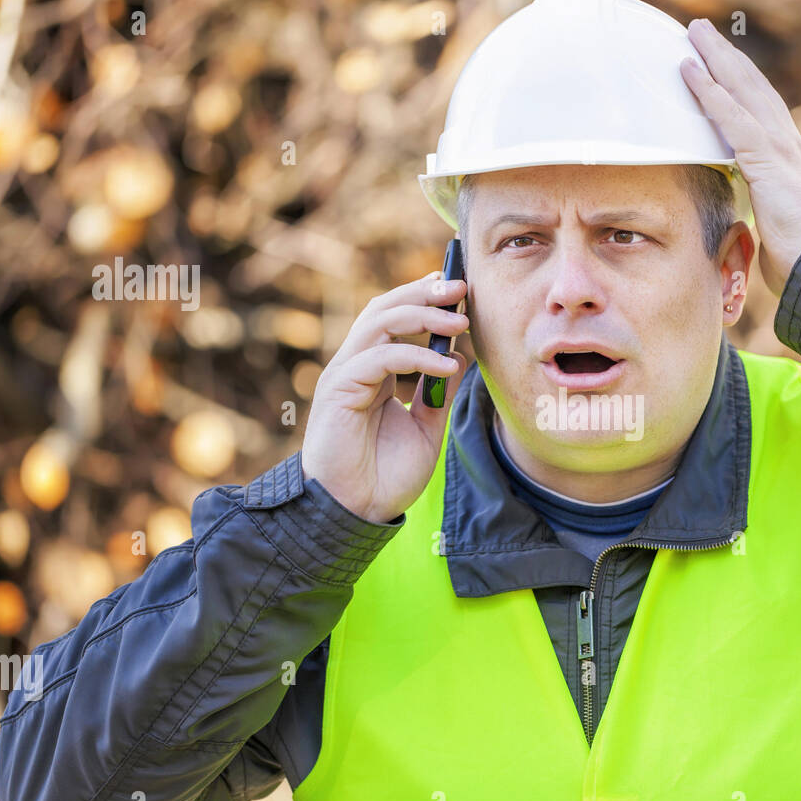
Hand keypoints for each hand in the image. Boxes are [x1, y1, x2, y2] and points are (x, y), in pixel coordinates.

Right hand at [300, 272, 469, 522]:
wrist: (358, 512)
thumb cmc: (386, 476)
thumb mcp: (426, 427)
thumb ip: (438, 392)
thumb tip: (460, 357)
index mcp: (374, 371)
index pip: (395, 318)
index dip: (424, 300)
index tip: (459, 292)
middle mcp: (356, 366)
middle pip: (385, 309)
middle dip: (424, 293)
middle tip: (461, 287)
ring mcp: (345, 375)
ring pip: (379, 322)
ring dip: (422, 314)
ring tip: (461, 321)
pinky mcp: (339, 390)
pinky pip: (380, 358)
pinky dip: (417, 355)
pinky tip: (447, 364)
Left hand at [681, 17, 800, 296]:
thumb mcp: (776, 225)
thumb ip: (762, 212)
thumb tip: (750, 222)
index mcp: (788, 157)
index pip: (761, 109)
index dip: (740, 83)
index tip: (721, 61)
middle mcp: (787, 143)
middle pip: (751, 88)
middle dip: (726, 57)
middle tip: (702, 32)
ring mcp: (779, 148)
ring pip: (742, 92)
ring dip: (716, 59)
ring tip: (694, 33)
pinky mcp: (768, 160)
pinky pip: (733, 118)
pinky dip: (710, 93)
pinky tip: (691, 71)